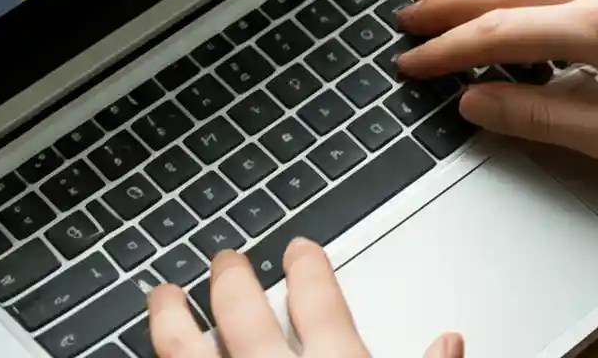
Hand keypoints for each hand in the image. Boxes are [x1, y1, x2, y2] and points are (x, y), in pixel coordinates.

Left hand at [147, 238, 463, 357]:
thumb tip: (450, 343)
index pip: (319, 303)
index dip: (307, 270)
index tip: (297, 250)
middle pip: (242, 314)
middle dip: (231, 279)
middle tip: (223, 257)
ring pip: (184, 350)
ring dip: (169, 319)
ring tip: (161, 295)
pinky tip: (147, 353)